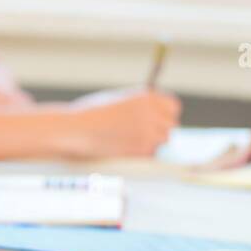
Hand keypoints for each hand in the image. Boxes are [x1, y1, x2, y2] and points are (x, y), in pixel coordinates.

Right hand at [67, 87, 181, 156]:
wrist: (77, 129)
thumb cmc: (92, 114)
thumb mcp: (118, 99)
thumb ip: (140, 105)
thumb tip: (156, 116)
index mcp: (146, 97)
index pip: (173, 106)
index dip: (166, 114)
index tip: (158, 120)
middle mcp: (152, 112)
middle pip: (171, 125)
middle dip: (159, 130)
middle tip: (142, 134)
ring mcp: (150, 131)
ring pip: (163, 140)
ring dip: (152, 142)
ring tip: (130, 140)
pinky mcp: (144, 149)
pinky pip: (152, 153)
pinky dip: (141, 153)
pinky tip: (124, 147)